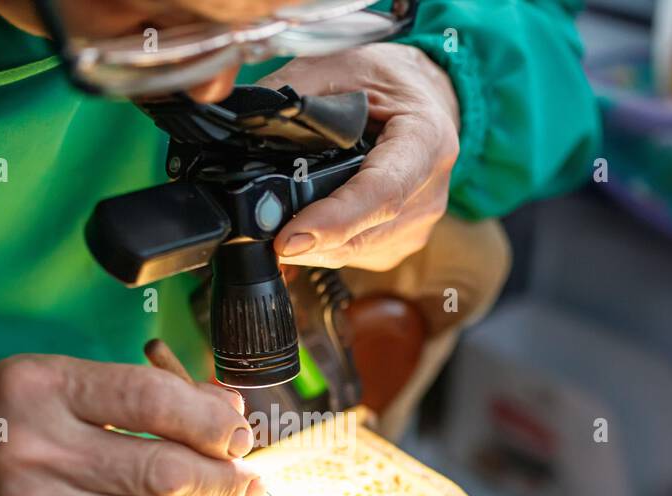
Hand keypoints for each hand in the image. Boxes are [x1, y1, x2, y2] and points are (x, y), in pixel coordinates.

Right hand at [0, 354, 262, 495]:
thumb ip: (136, 392)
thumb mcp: (50, 380)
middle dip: (223, 481)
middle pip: (165, 472)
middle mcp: (35, 451)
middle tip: (243, 483)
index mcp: (40, 388)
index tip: (237, 435)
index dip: (213, 422)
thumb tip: (229, 416)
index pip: (153, 400)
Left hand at [264, 44, 461, 271]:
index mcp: (425, 141)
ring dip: (310, 247)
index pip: (381, 193)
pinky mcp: (404, 241)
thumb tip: (243, 128)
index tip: (289, 237)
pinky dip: (325, 246)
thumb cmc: (388, 78)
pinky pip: (357, 254)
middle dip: (305, 241)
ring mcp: (419, 223)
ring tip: (278, 225)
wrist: (425, 95)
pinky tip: (307, 224)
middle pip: (361, 234)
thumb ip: (293, 94)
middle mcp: (429, 191)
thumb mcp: (340, 65)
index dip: (334, 220)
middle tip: (259, 232)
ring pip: (354, 252)